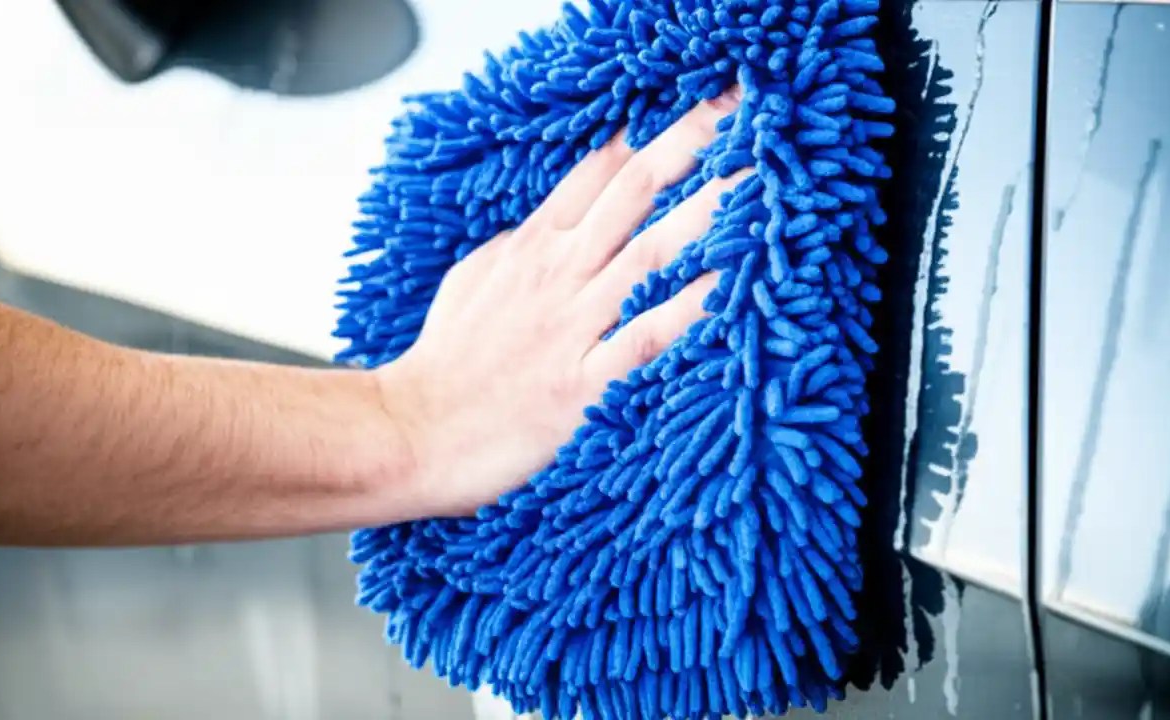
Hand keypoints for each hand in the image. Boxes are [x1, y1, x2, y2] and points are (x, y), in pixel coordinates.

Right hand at [376, 87, 743, 517]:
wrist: (413, 433)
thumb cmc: (445, 362)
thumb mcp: (474, 280)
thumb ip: (517, 244)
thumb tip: (548, 222)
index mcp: (534, 247)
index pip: (597, 174)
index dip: (651, 135)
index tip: (699, 110)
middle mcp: (559, 275)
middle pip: (633, 193)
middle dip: (690, 147)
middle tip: (742, 113)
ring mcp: (573, 327)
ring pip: (650, 255)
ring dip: (705, 214)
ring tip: (756, 181)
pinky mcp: (582, 384)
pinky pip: (645, 339)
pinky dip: (686, 311)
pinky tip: (727, 288)